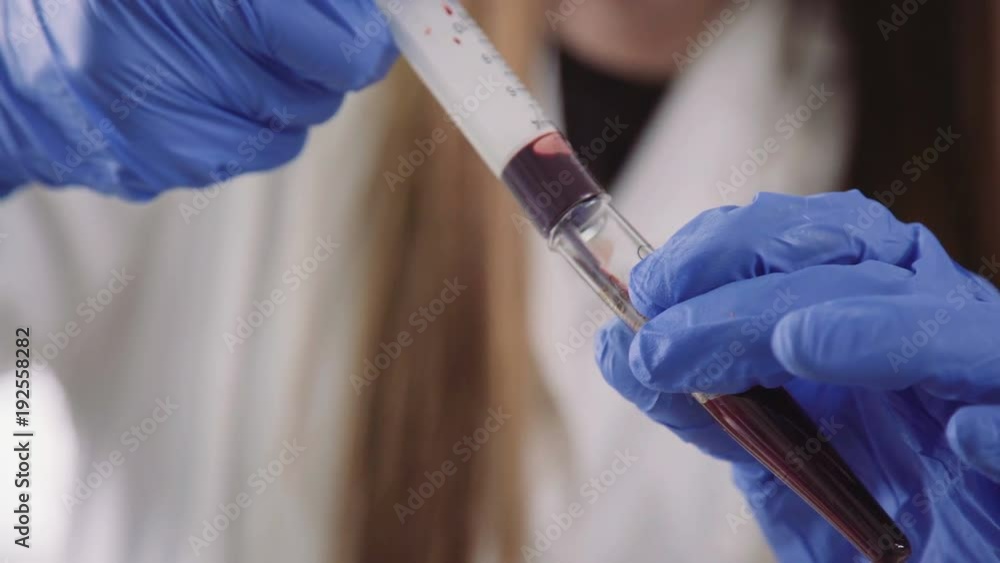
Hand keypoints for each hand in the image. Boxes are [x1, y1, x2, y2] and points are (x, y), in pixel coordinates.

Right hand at [0, 0, 396, 197]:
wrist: (23, 67)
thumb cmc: (114, 6)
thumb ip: (282, 2)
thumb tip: (364, 23)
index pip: (330, 44)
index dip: (362, 40)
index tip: (373, 37)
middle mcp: (177, 54)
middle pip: (317, 88)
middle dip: (319, 65)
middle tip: (284, 37)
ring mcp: (168, 118)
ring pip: (294, 124)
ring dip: (286, 96)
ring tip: (229, 61)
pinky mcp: (165, 164)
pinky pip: (258, 153)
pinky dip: (252, 128)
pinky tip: (205, 95)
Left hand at [596, 191, 999, 561]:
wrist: (937, 560)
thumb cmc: (871, 510)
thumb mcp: (771, 458)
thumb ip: (702, 406)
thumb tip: (620, 346)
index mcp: (855, 311)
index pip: (790, 239)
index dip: (717, 249)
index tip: (648, 288)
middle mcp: (918, 320)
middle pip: (847, 257)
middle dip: (748, 289)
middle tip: (669, 335)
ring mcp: (980, 368)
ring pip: (932, 316)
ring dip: (856, 323)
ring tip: (791, 346)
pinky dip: (998, 415)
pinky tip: (963, 439)